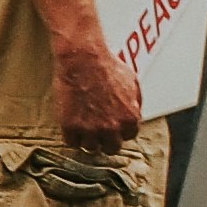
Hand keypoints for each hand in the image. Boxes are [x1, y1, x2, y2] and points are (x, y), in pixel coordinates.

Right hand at [50, 29, 145, 150]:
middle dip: (105, 139)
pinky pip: (71, 142)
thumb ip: (135, 102)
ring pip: (91, 148)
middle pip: (111, 148)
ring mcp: (91, 129)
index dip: (119, 130)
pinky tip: (71, 127)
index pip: (128, 136)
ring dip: (87, 139)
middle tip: (97, 131)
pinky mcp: (71, 126)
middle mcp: (113, 128)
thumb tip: (134, 109)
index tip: (111, 125)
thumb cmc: (106, 66)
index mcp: (130, 119)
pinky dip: (71, 136)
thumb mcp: (132, 82)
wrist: (82, 59)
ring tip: (82, 129)